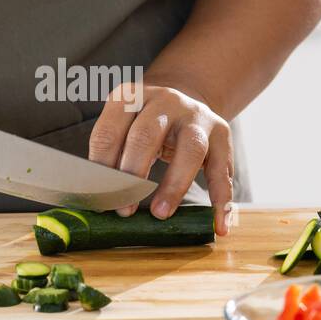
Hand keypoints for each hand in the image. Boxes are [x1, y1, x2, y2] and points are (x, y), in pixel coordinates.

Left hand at [89, 83, 234, 235]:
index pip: (110, 132)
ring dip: (174, 185)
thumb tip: (98, 199)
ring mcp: (197, 116)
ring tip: (162, 213)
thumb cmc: (148, 125)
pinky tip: (219, 222)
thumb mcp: (126, 127)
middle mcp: (165, 101)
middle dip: (133, 175)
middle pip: (146, 135)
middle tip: (125, 209)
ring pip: (191, 149)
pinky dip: (222, 198)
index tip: (100, 198)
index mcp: (131, 97)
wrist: (187, 102)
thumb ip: (113, 154)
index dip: (102, 166)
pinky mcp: (222, 133)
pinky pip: (222, 168)